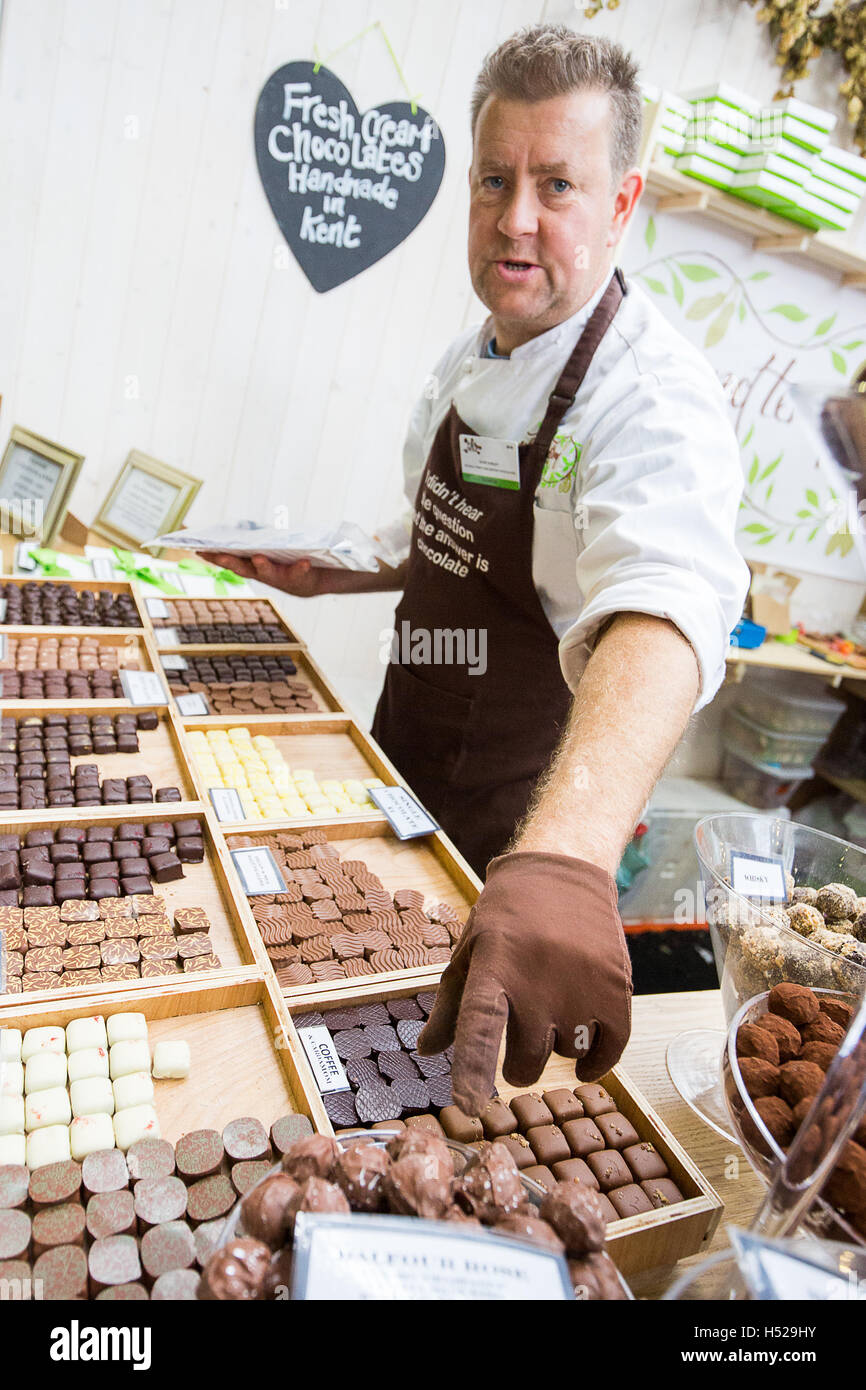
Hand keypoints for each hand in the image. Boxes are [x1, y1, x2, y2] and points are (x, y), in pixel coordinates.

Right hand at [197, 552, 337, 596]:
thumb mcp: (266, 550)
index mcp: (251, 565)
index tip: (198, 549)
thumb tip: (231, 527)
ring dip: (263, 565)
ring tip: (259, 557)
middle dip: (231, 562)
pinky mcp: (299, 577)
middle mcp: (262, 573)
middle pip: (243, 568)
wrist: (313, 579)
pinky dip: (300, 567)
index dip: (213, 556)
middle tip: (222, 556)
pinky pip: (300, 572)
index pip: (228, 560)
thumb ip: (251, 542)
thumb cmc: (284, 559)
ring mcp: (280, 577)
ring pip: (269, 572)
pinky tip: (304, 561)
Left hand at [417, 852, 632, 1114]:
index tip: (467, 1107)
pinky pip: (610, 1050)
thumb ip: (450, 1006)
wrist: (562, 875)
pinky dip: (596, 1064)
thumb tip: (427, 1052)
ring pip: (566, 1055)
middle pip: (526, 1062)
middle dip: (518, 1067)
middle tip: (519, 1045)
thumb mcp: (469, 952)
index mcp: (494, 968)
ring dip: (556, 1048)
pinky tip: (584, 1061)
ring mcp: (581, 986)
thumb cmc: (506, 918)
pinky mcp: (616, 989)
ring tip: (552, 1013)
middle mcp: (538, 980)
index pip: (480, 1028)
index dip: (473, 1070)